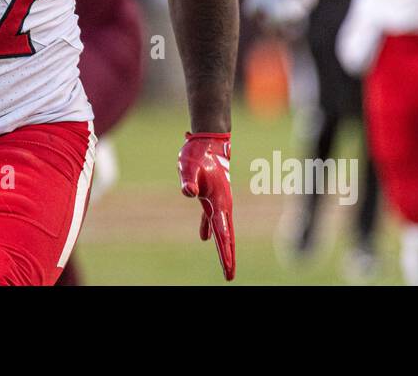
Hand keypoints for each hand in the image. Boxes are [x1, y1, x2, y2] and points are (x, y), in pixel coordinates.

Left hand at [178, 132, 234, 280]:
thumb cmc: (198, 153)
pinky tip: (204, 238)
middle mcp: (222, 205)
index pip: (223, 234)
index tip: (228, 272)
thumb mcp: (189, 166)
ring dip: (223, 246)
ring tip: (225, 263)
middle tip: (230, 276)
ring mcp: (218, 201)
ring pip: (221, 229)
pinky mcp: (210, 196)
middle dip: (227, 256)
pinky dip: (208, 229)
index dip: (225, 254)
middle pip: (226, 236)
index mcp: (219, 203)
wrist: (208, 141)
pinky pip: (211, 218)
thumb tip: (188, 193)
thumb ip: (189, 180)